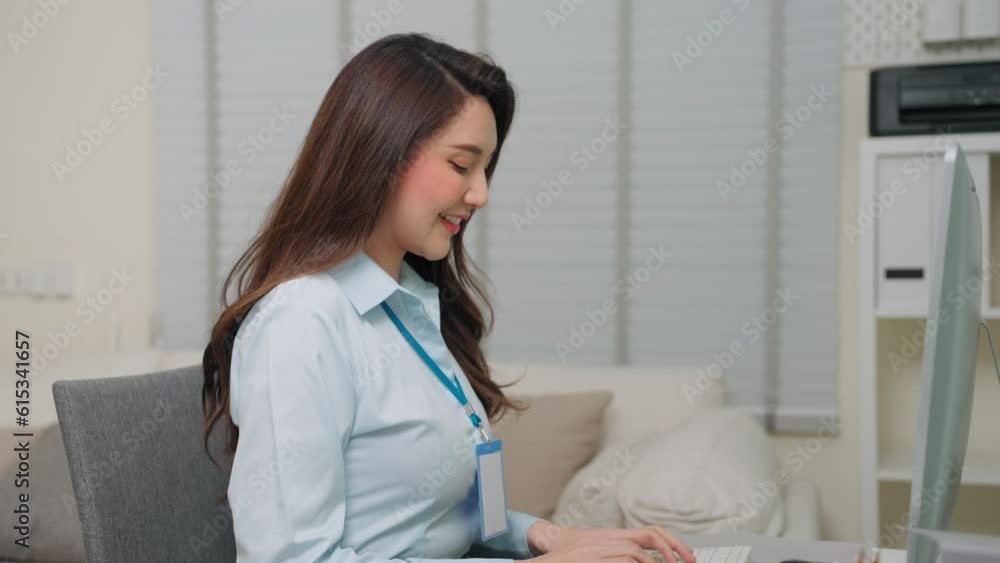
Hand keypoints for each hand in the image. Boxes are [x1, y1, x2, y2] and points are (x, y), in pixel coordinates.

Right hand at [525, 521, 695, 562]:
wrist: (544, 556)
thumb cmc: (567, 559)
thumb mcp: (595, 554)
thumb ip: (617, 555)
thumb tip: (641, 559)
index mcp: (612, 537)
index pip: (649, 533)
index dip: (670, 543)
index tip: (686, 556)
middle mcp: (608, 539)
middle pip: (650, 535)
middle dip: (673, 548)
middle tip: (689, 562)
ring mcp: (600, 548)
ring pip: (636, 552)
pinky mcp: (592, 559)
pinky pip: (623, 560)